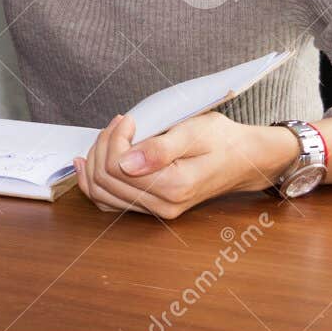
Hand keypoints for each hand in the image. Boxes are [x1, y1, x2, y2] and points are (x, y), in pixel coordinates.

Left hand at [72, 111, 301, 218]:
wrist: (243, 159)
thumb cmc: (222, 140)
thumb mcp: (193, 133)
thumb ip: (159, 149)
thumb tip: (125, 162)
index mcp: (173, 187)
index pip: (117, 166)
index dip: (114, 138)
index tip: (128, 120)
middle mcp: (162, 206)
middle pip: (104, 179)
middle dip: (103, 146)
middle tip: (120, 124)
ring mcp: (156, 210)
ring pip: (101, 193)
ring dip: (95, 161)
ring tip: (111, 137)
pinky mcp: (151, 207)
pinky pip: (110, 201)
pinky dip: (94, 181)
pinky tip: (88, 163)